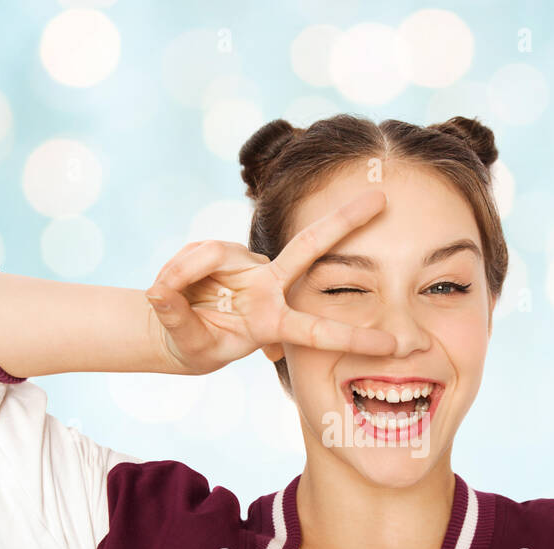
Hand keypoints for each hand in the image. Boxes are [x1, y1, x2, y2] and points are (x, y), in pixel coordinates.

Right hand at [145, 190, 397, 374]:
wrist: (179, 330)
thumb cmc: (196, 344)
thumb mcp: (188, 342)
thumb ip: (177, 316)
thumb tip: (161, 291)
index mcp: (274, 323)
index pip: (317, 331)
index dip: (353, 338)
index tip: (392, 346)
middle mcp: (269, 287)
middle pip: (309, 247)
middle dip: (344, 221)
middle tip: (381, 197)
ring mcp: (249, 266)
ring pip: (214, 254)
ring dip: (185, 272)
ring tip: (166, 294)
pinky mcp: (225, 252)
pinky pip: (197, 253)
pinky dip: (176, 270)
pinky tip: (169, 285)